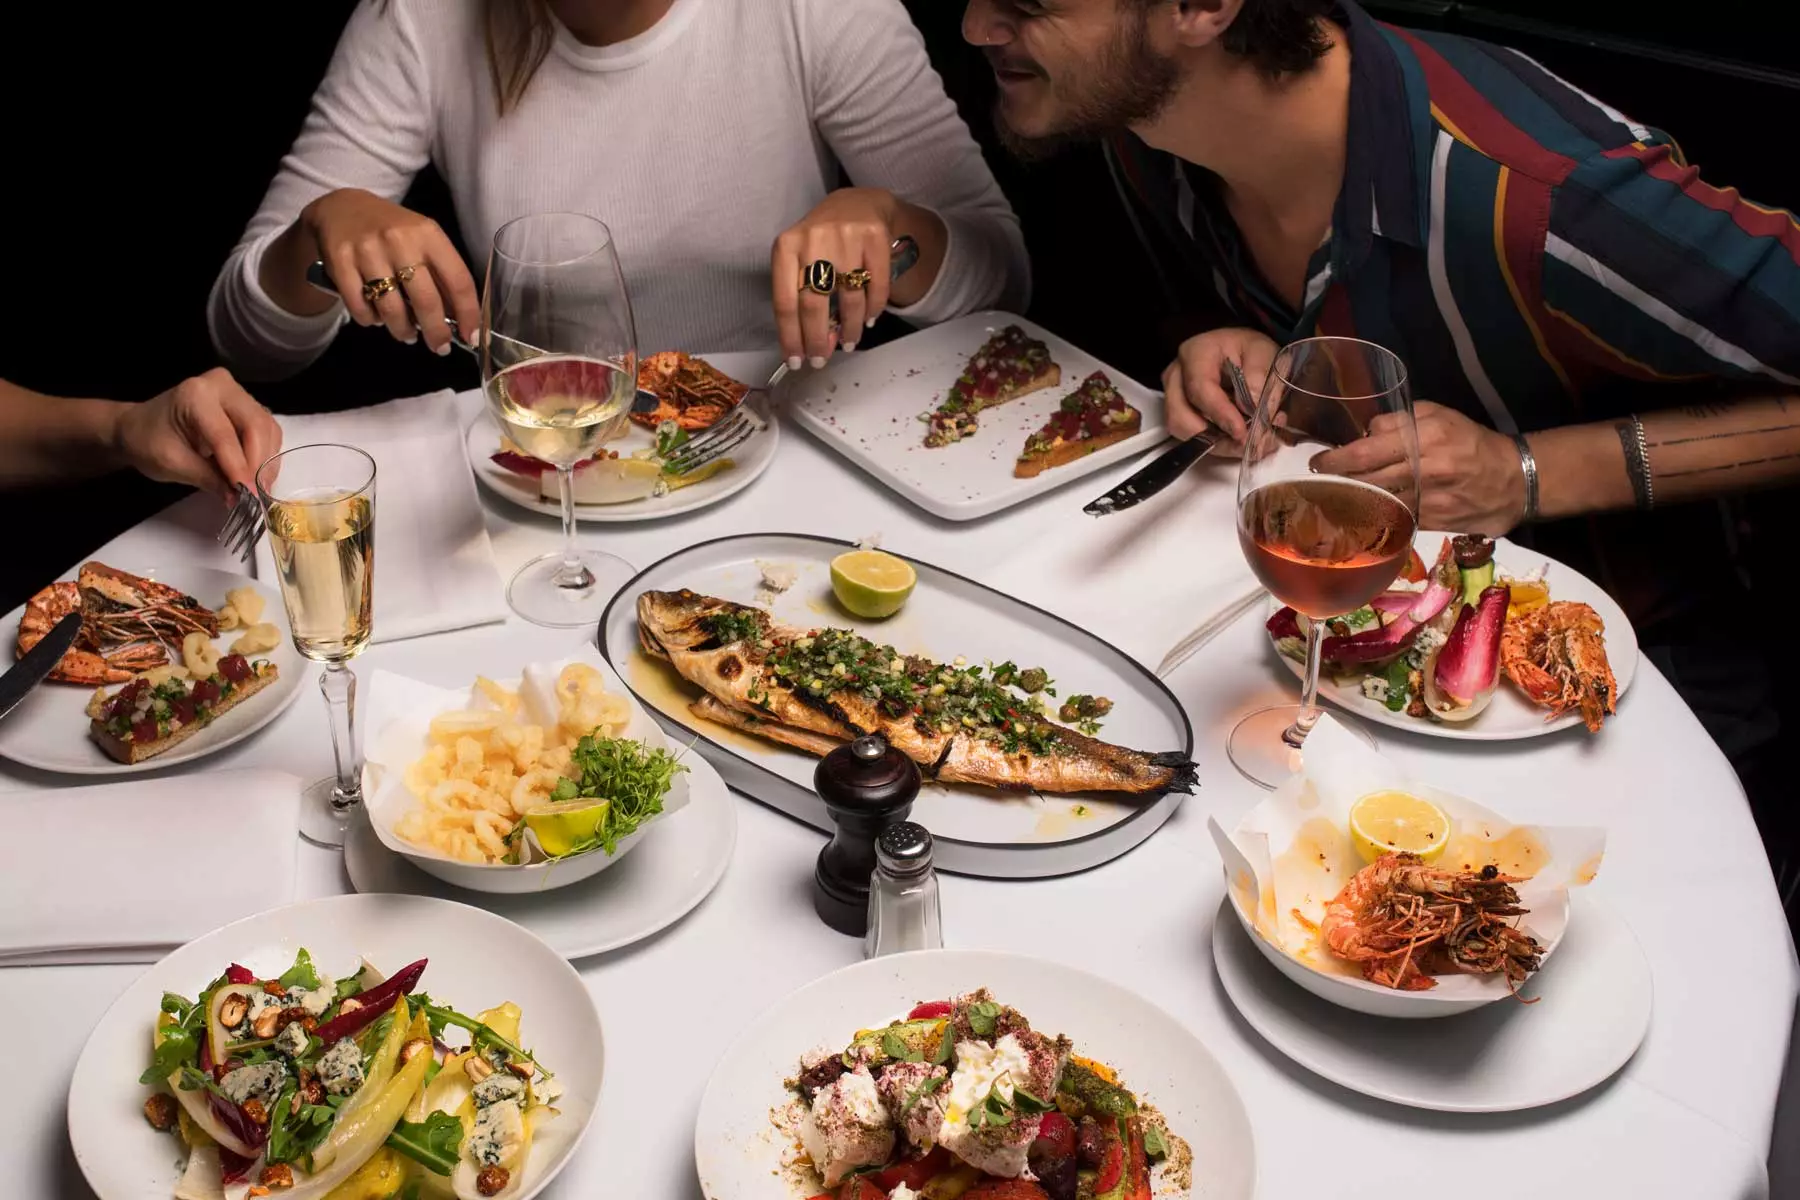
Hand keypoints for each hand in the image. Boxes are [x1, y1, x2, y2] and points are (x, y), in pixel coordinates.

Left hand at [113, 368, 283, 498]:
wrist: (139, 426)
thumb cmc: (147, 441)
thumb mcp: (172, 463)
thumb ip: (208, 479)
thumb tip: (239, 498)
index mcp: (196, 394)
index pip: (224, 434)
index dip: (238, 467)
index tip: (249, 495)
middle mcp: (223, 386)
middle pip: (255, 425)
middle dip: (258, 463)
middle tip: (257, 494)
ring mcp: (238, 393)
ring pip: (267, 429)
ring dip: (266, 461)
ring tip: (258, 487)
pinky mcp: (246, 406)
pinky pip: (266, 431)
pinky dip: (266, 455)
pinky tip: (257, 474)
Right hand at [299, 188, 479, 353]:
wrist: (342, 208)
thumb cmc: (392, 230)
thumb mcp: (423, 240)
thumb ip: (441, 274)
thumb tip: (459, 319)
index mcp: (428, 234)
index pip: (458, 280)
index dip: (469, 314)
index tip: (472, 336)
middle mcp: (399, 241)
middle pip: (425, 300)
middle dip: (436, 332)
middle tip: (440, 347)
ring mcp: (367, 251)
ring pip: (391, 309)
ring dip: (402, 330)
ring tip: (407, 334)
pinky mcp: (340, 262)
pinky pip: (360, 308)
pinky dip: (370, 321)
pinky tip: (376, 318)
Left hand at [770, 188, 899, 369]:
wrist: (858, 204)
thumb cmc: (823, 242)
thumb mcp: (802, 262)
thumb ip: (804, 300)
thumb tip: (819, 345)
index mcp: (786, 247)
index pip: (784, 302)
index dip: (791, 337)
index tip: (796, 361)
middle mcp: (813, 239)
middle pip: (813, 304)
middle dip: (817, 340)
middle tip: (821, 360)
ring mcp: (845, 236)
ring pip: (848, 298)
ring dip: (849, 329)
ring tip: (848, 342)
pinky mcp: (875, 236)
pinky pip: (876, 286)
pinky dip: (873, 309)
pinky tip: (868, 320)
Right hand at [1161, 327, 1277, 451]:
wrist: (1240, 352)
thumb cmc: (1248, 349)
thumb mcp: (1263, 352)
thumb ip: (1259, 376)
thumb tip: (1253, 408)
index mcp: (1195, 353)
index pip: (1200, 389)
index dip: (1221, 415)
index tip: (1242, 432)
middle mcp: (1176, 375)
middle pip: (1181, 416)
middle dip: (1213, 437)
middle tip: (1245, 444)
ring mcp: (1173, 395)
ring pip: (1182, 431)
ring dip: (1214, 443)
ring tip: (1244, 442)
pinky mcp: (1177, 412)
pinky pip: (1189, 436)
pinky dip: (1214, 443)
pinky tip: (1236, 439)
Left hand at [1311, 401, 1526, 533]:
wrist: (1514, 481)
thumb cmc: (1471, 442)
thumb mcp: (1440, 416)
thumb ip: (1401, 421)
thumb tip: (1366, 432)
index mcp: (1426, 439)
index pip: (1367, 452)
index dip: (1337, 460)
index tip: (1318, 462)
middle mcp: (1425, 471)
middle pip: (1366, 481)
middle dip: (1337, 482)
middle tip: (1319, 481)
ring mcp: (1428, 501)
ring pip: (1376, 504)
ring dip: (1350, 502)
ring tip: (1332, 497)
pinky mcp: (1432, 523)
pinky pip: (1393, 521)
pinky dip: (1373, 518)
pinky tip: (1359, 514)